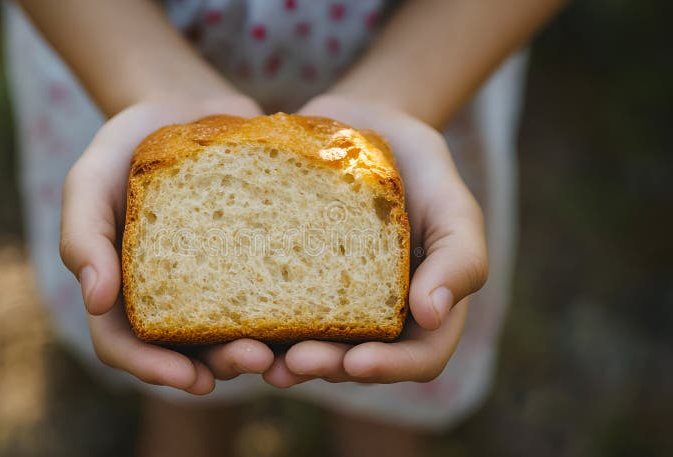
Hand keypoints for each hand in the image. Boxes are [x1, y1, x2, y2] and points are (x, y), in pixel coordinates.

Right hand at [60, 95, 275, 394]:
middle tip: (252, 360)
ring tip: (286, 351)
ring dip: (262, 351)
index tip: (190, 380)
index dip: (153, 370)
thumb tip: (96, 301)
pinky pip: (276, 294)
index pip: (127, 346)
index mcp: (124, 290)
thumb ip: (81, 235)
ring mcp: (218, 281)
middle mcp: (172, 297)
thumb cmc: (126, 145)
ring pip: (237, 333)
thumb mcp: (90, 179)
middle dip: (221, 366)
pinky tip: (318, 316)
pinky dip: (293, 312)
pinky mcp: (258, 259)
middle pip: (190, 351)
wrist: (186, 105)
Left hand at [263, 94, 487, 386]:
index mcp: (422, 311)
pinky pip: (269, 310)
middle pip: (354, 363)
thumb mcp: (451, 204)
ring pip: (308, 347)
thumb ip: (459, 258)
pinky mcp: (288, 279)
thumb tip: (432, 316)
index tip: (358, 362)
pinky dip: (252, 325)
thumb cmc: (419, 168)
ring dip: (283, 360)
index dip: (390, 369)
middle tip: (295, 363)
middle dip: (326, 368)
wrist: (362, 125)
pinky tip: (230, 324)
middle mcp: (374, 317)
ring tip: (258, 357)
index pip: (417, 357)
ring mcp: (328, 302)